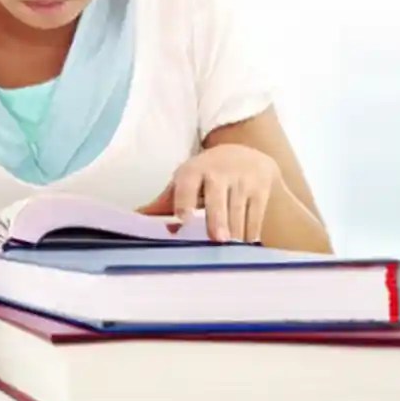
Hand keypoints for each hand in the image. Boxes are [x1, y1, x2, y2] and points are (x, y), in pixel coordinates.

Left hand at [136, 144, 279, 242]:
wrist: (244, 153)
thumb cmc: (206, 174)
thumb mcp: (185, 180)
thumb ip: (164, 202)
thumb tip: (136, 218)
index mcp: (194, 170)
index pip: (187, 185)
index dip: (184, 200)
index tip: (182, 219)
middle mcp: (219, 171)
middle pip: (216, 198)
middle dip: (217, 219)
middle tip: (218, 239)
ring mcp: (242, 178)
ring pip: (239, 209)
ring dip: (236, 230)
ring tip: (232, 247)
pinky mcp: (262, 186)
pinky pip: (257, 213)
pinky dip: (252, 230)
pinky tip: (247, 241)